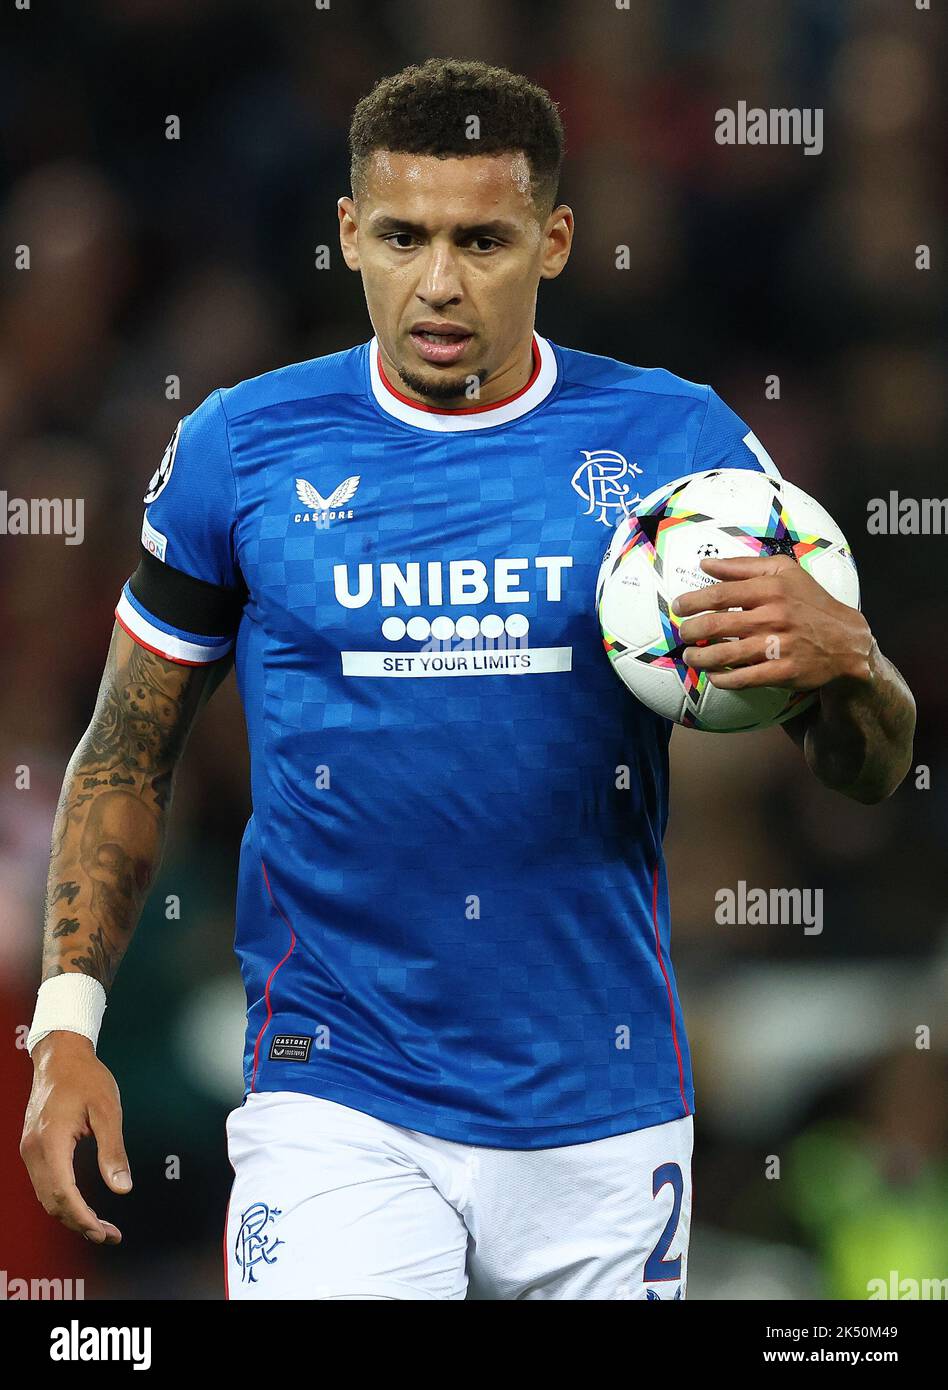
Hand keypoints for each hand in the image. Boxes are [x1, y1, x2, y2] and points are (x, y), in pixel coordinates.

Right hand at [20, 1032, 130, 1243]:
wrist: (60, 1056)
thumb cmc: (86, 1078)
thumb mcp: (107, 1110)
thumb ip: (113, 1150)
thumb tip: (122, 1188)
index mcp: (50, 1143)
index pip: (63, 1194)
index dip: (83, 1218)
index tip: (105, 1233)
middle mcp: (33, 1151)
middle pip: (52, 1202)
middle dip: (79, 1223)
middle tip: (110, 1235)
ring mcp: (30, 1150)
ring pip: (46, 1196)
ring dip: (71, 1214)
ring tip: (101, 1226)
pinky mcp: (33, 1147)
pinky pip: (45, 1184)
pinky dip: (63, 1200)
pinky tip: (83, 1206)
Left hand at [673, 555, 872, 691]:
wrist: (846, 640)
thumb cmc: (809, 602)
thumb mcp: (784, 572)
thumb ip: (743, 566)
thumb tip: (707, 564)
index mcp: (771, 589)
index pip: (720, 594)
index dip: (692, 601)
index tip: (678, 607)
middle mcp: (774, 616)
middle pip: (715, 625)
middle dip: (690, 631)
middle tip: (683, 633)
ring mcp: (779, 646)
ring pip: (725, 655)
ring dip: (699, 658)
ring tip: (690, 656)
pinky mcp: (784, 672)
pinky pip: (743, 679)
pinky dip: (722, 679)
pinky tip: (714, 676)